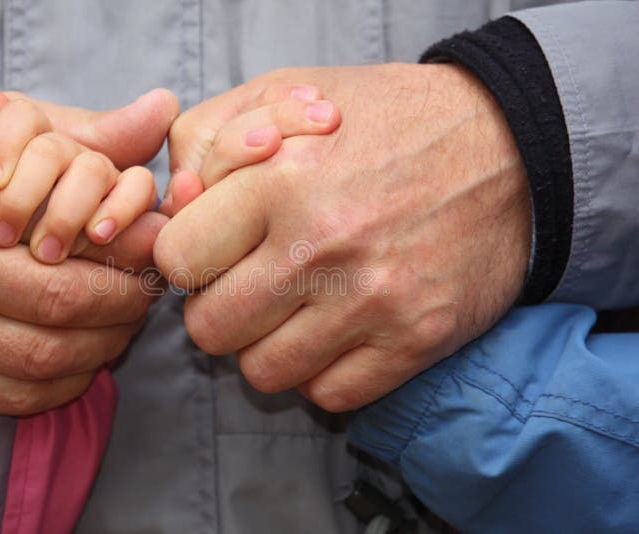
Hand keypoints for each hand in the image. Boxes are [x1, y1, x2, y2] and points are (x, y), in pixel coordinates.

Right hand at [0, 91, 176, 413]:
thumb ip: (77, 129)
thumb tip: (162, 110)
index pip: (66, 230)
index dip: (128, 249)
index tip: (153, 247)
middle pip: (60, 301)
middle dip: (125, 302)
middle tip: (147, 290)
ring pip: (43, 357)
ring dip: (105, 347)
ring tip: (123, 322)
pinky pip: (13, 397)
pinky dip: (65, 383)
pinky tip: (84, 357)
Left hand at [156, 64, 531, 411]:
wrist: (506, 146)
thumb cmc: (382, 121)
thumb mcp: (284, 93)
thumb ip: (209, 142)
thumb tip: (174, 204)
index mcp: (279, 180)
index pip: (177, 260)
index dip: (185, 261)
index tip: (209, 255)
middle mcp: (322, 247)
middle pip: (210, 330)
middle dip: (218, 310)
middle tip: (247, 286)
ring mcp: (373, 302)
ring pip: (264, 373)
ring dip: (266, 347)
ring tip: (292, 310)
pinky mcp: (417, 340)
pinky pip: (330, 394)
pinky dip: (322, 372)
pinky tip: (334, 333)